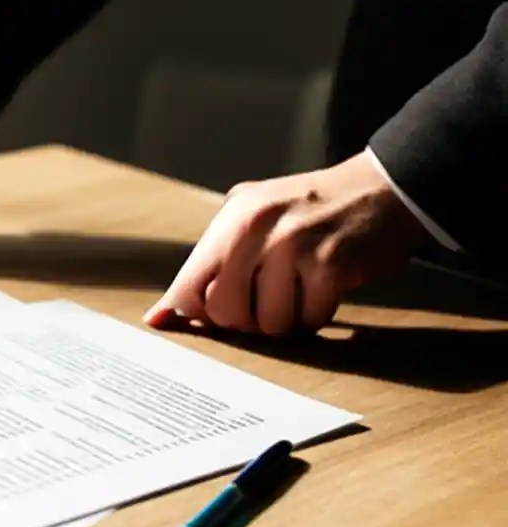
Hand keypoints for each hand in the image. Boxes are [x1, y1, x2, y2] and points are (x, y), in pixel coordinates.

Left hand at [144, 150, 428, 335]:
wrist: (383, 188)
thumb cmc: (308, 215)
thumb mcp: (249, 225)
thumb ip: (204, 270)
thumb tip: (156, 319)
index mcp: (230, 219)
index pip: (188, 289)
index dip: (201, 315)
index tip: (219, 315)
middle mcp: (255, 228)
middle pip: (226, 314)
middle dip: (248, 321)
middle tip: (269, 302)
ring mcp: (293, 244)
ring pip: (270, 324)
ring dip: (288, 320)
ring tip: (300, 289)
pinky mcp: (330, 264)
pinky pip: (309, 320)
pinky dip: (318, 316)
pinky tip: (325, 290)